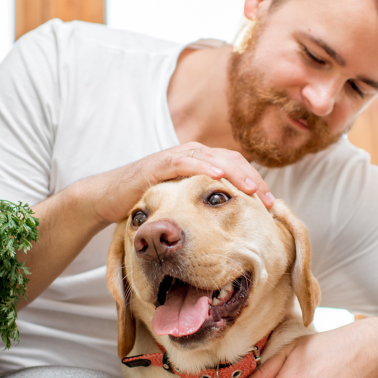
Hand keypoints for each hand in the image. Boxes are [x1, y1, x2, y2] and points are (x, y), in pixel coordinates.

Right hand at [84, 142, 272, 225]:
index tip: (270, 203)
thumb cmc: (144, 201)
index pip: (235, 166)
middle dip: (252, 179)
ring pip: (213, 158)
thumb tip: (226, 224)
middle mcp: (190, 154)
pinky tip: (218, 176)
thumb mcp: (179, 202)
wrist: (107, 196)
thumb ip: (200, 204)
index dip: (255, 182)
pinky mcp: (158, 164)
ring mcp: (174, 157)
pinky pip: (185, 162)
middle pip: (231, 160)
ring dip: (234, 172)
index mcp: (199, 161)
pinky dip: (203, 166)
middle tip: (268, 200)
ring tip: (251, 189)